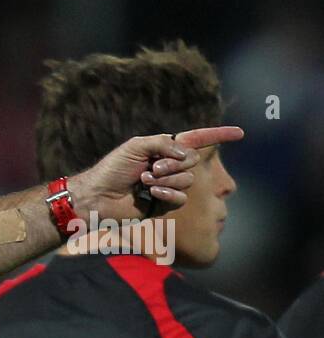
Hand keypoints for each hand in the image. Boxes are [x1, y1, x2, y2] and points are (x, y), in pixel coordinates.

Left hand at [68, 126, 243, 222]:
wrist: (98, 197)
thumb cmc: (112, 169)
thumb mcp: (136, 146)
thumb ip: (164, 143)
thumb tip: (187, 153)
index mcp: (162, 149)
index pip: (195, 139)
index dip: (217, 135)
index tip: (240, 133)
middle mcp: (168, 166)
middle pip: (192, 161)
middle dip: (174, 163)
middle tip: (152, 168)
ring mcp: (168, 185)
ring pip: (188, 180)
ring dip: (168, 179)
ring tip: (145, 181)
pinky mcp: (164, 204)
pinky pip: (181, 197)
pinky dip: (168, 193)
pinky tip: (151, 193)